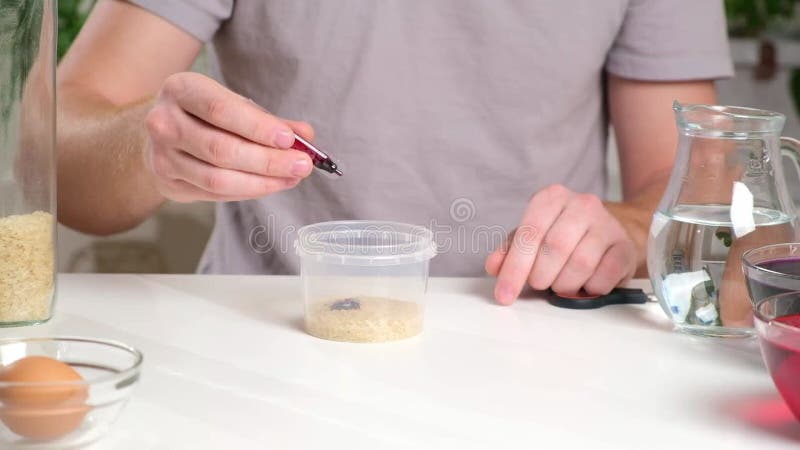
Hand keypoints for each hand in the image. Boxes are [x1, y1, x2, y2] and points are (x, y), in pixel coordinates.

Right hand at [143, 72, 313, 201]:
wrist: (162, 132)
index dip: (258, 127)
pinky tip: (270, 185)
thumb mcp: (233, 104)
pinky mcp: (169, 183)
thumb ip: (268, 119)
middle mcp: (164, 122)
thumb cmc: (205, 114)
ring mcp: (162, 156)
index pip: (221, 110)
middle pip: (221, 149)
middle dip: (268, 161)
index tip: (290, 139)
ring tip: (291, 178)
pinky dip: (248, 191)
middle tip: (302, 165)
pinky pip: (215, 194)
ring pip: (217, 178)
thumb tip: (306, 135)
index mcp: (181, 89)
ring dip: (262, 182)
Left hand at [485, 185, 636, 304]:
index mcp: (551, 198)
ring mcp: (607, 224)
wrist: (611, 230)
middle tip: (540, 283)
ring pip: (580, 264)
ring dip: (565, 284)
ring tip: (562, 284)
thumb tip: (494, 266)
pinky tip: (585, 284)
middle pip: (555, 248)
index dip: (514, 268)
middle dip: (541, 276)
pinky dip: (590, 288)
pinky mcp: (625, 246)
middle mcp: (581, 204)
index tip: (504, 295)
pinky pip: (605, 275)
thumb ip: (511, 249)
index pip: (529, 234)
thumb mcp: (534, 235)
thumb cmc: (565, 234)